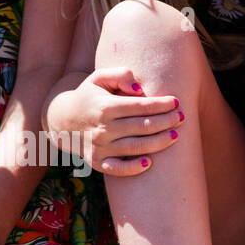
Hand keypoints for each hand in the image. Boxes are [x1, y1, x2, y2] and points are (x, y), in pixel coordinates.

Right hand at [44, 67, 180, 176]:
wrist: (62, 119)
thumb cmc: (90, 95)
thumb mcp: (99, 78)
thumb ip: (120, 75)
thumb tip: (140, 89)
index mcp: (105, 107)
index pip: (140, 106)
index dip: (161, 104)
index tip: (176, 102)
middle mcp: (102, 129)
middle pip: (142, 127)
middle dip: (166, 122)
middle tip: (182, 117)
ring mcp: (99, 147)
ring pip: (135, 148)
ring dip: (159, 142)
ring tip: (176, 135)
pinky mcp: (97, 162)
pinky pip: (116, 169)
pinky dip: (132, 169)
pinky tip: (149, 163)